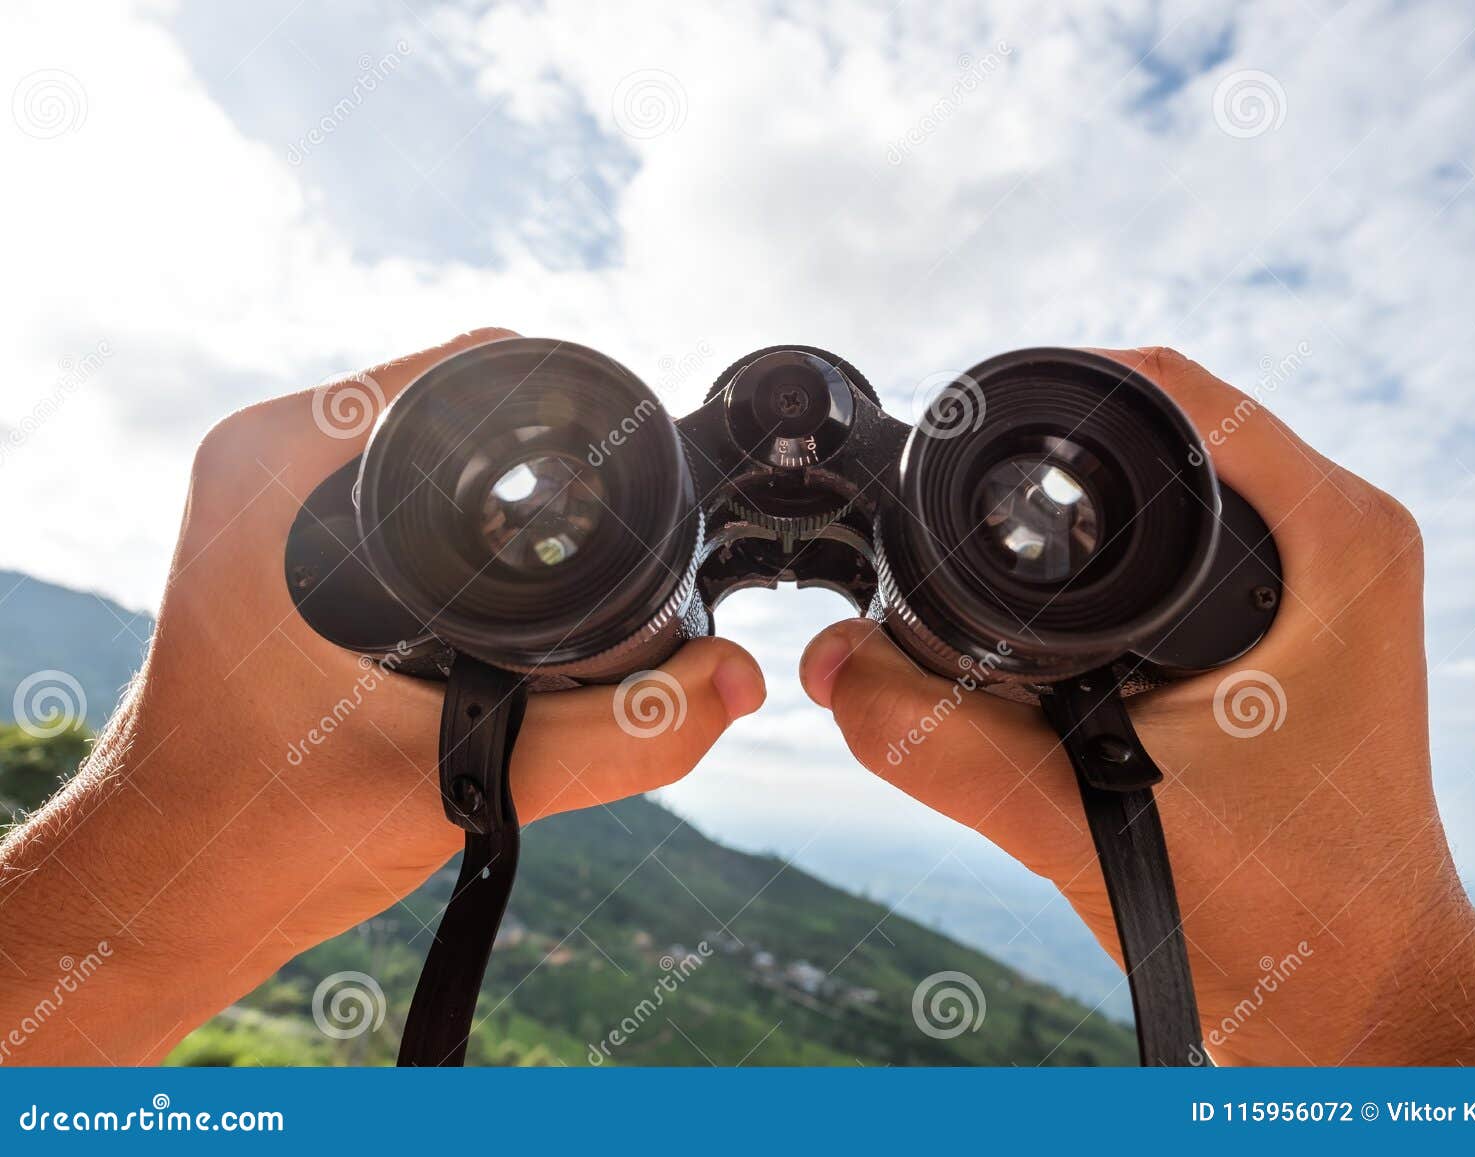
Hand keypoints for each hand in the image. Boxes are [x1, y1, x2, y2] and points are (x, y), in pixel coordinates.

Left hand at [0, 328, 764, 1064]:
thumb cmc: (268, 835)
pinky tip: (499, 609)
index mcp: (278, 465)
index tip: (634, 492)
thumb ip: (625, 735)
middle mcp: (264, 456)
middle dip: (546, 476)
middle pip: (464, 408)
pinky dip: (464, 533)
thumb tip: (738, 678)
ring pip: (437, 452)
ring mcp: (266, 492)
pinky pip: (402, 492)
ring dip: (505, 507)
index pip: (474, 372)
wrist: (168, 886)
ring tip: (551, 597)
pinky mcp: (279, 535)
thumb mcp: (468, 778)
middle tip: (599, 573)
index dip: (572, 421)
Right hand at [799, 346, 1474, 1065]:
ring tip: (994, 567)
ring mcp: (1329, 581)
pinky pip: (1191, 545)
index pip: (1171, 394)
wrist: (1355, 999)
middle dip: (1053, 465)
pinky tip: (1049, 615)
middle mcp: (1345, 540)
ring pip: (1175, 491)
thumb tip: (829, 665)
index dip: (1050, 391)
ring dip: (1083, 517)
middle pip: (1166, 433)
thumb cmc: (1279, 919)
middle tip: (957, 520)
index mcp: (1337, 543)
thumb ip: (943, 745)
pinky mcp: (1302, 623)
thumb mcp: (1091, 822)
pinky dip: (1112, 564)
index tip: (957, 432)